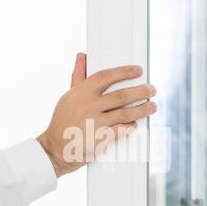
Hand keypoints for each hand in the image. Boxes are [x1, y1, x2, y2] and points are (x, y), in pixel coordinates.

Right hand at [35, 53, 156, 177]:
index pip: (105, 77)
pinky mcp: (98, 140)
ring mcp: (93, 123)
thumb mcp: (68, 96)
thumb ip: (78, 77)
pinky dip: (130, 127)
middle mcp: (88, 107)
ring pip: (124, 114)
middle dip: (140, 91)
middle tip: (152, 89)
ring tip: (152, 107)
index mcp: (80, 93)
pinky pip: (120, 131)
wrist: (54, 148)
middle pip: (120, 96)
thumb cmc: (63, 120)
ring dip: (142, 110)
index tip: (138, 71)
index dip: (124, 72)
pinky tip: (134, 124)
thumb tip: (82, 56)